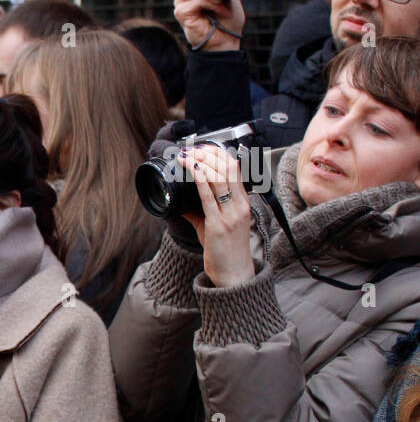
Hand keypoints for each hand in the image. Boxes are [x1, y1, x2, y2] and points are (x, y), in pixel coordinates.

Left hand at [178, 144, 254, 287]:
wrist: (234, 273)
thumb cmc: (226, 249)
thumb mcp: (214, 225)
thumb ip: (200, 212)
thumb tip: (180, 204)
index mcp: (242, 201)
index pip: (235, 168)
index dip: (219, 154)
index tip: (202, 148)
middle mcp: (240, 204)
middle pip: (229, 168)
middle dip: (209, 154)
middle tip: (191, 149)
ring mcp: (231, 214)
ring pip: (221, 178)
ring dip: (202, 163)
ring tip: (187, 156)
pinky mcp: (219, 224)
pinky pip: (210, 197)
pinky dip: (201, 180)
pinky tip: (193, 170)